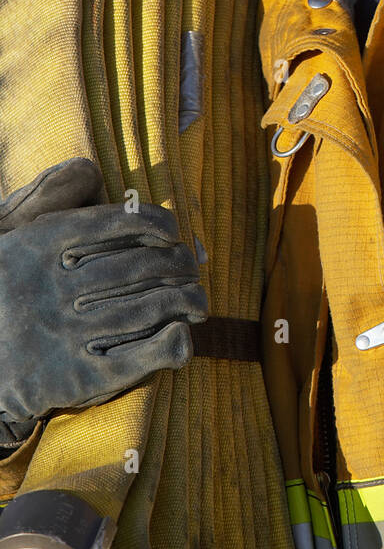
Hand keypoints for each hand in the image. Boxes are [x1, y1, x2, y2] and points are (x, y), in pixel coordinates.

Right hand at [0, 158, 207, 442]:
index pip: (114, 223)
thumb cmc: (2, 290)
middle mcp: (52, 288)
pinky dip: (167, 345)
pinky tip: (182, 336)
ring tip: (199, 302)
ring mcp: (62, 335)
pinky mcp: (72, 380)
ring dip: (186, 302)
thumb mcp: (8, 234)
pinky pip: (133, 361)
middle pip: (140, 266)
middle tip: (192, 269)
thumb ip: (46, 197)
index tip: (173, 232)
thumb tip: (89, 168)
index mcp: (38, 246)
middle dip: (178, 265)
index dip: (156, 224)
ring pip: (146, 310)